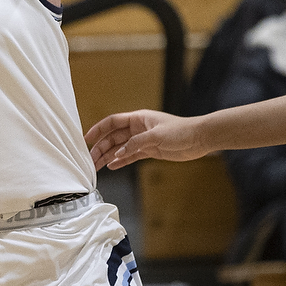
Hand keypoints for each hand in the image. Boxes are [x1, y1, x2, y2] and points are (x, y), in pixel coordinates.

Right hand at [86, 110, 206, 169]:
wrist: (199, 139)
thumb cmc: (181, 131)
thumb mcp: (156, 136)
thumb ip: (135, 144)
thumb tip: (118, 154)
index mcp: (138, 118)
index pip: (112, 123)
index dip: (98, 130)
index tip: (86, 139)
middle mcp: (138, 129)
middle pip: (113, 138)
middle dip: (101, 148)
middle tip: (90, 160)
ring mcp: (143, 140)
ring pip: (120, 148)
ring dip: (108, 157)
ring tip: (96, 167)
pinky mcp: (149, 151)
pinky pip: (130, 156)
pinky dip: (121, 161)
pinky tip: (112, 167)